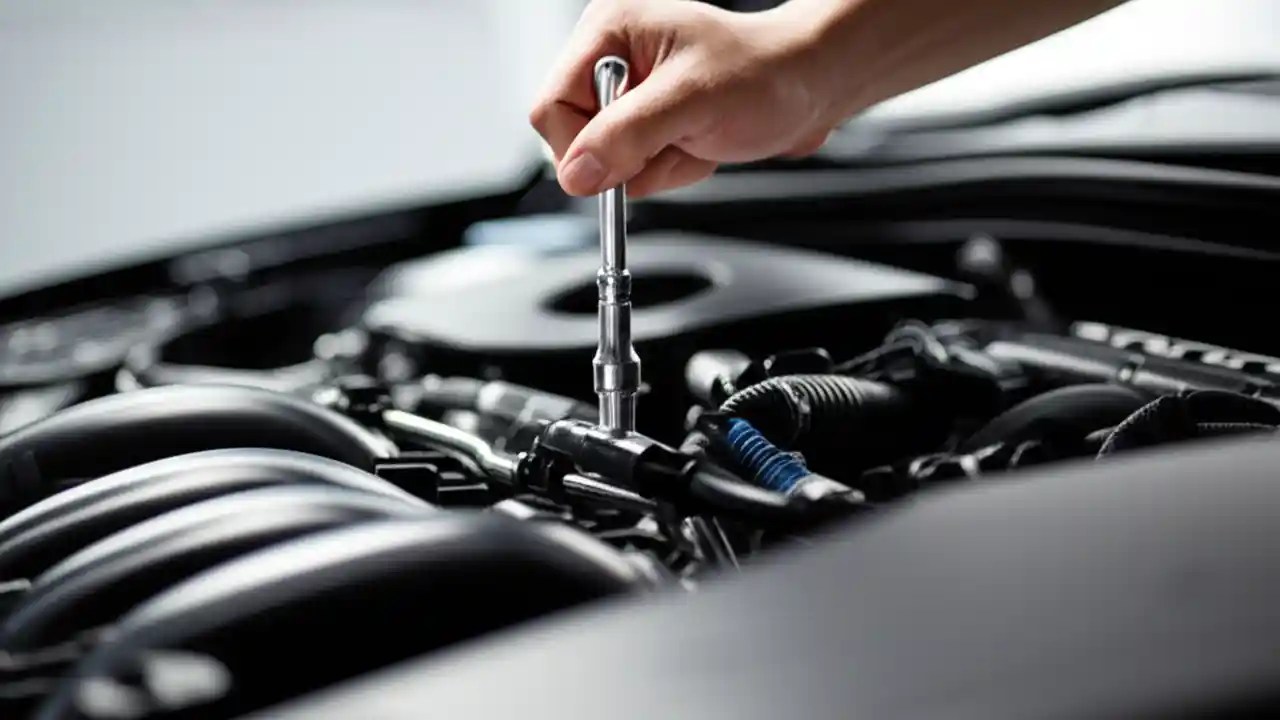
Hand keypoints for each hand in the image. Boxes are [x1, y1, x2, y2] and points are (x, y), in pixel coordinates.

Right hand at [529, 0, 836, 198]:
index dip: (580, 146)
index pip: (552, 106)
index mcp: (611, 29)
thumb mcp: (692, 102)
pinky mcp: (649, 122)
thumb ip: (626, 135)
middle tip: (674, 139)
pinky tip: (699, 146)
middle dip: (628, 155)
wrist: (814, 88)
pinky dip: (670, 170)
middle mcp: (614, 58)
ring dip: (656, 165)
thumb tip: (576, 173)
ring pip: (608, 161)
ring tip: (695, 137)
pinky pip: (636, 169)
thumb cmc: (767, 74)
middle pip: (575, 138)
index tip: (619, 162)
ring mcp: (631, 93)